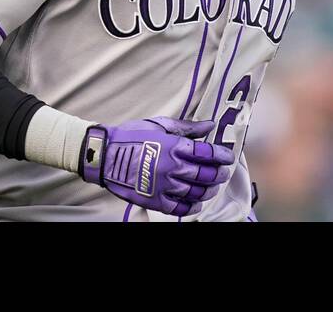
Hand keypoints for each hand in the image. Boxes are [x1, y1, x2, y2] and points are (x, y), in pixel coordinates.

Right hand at [79, 117, 233, 216]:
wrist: (104, 155)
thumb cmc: (131, 136)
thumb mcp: (160, 125)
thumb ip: (188, 127)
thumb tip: (211, 125)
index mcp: (174, 146)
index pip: (207, 153)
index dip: (222, 155)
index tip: (228, 156)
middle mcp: (172, 167)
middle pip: (206, 174)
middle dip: (219, 174)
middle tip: (223, 172)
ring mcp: (163, 186)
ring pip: (196, 192)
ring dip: (209, 190)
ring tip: (212, 186)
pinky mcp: (154, 200)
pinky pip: (179, 208)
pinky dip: (192, 206)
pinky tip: (196, 202)